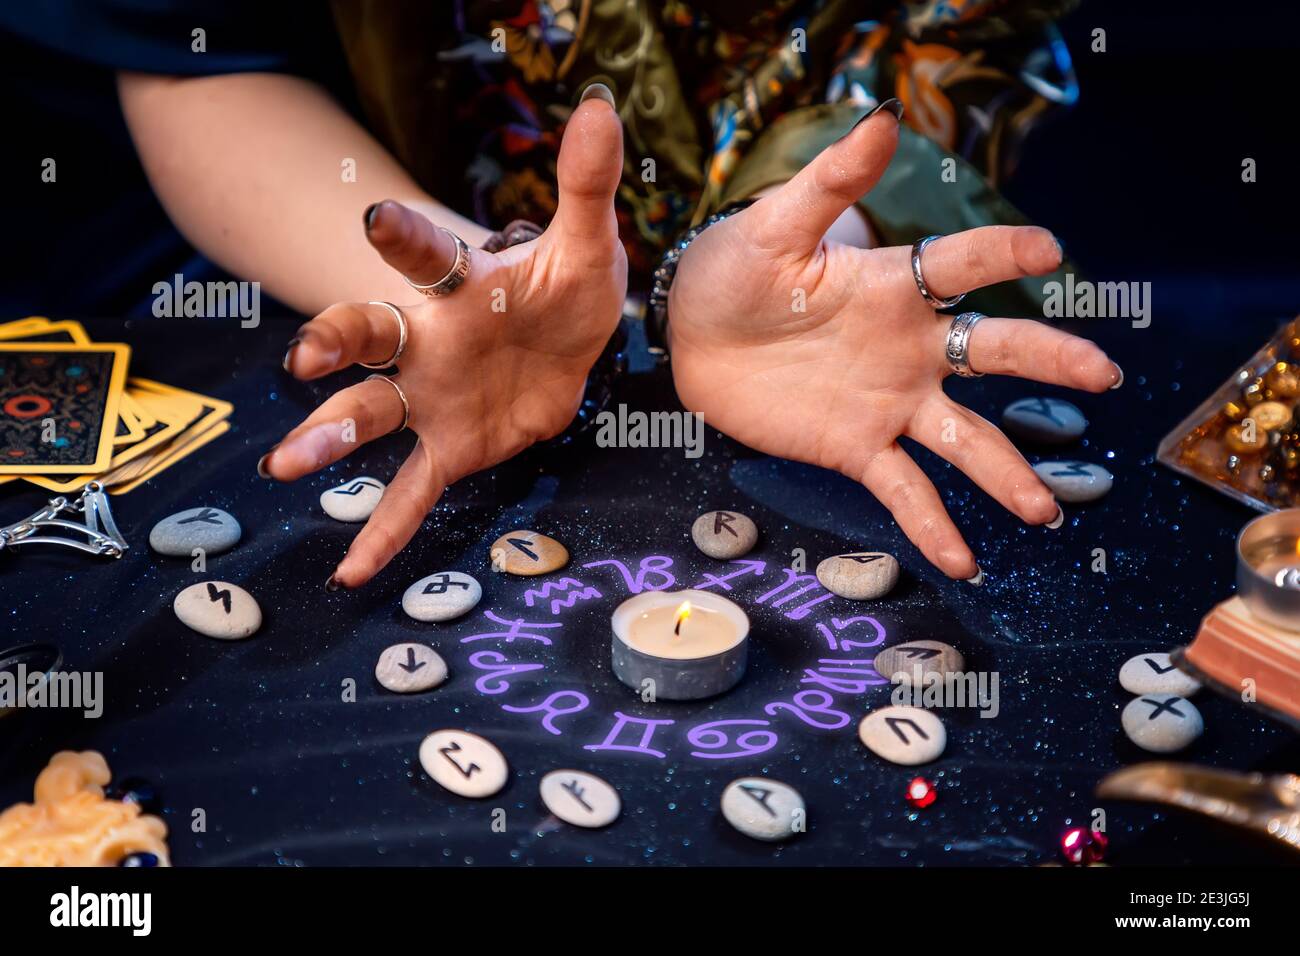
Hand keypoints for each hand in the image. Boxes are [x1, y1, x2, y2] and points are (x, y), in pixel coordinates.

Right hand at [260, 89, 626, 588]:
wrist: (567, 345)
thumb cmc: (566, 290)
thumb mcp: (587, 245)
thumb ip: (585, 185)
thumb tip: (602, 107)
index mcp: (460, 285)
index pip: (427, 254)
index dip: (405, 237)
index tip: (377, 218)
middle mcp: (427, 340)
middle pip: (370, 336)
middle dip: (336, 345)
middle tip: (305, 363)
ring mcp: (431, 398)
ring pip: (372, 415)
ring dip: (334, 437)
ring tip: (289, 464)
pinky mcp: (451, 447)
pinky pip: (412, 492)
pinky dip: (385, 531)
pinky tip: (350, 573)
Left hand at [666, 103, 1120, 580]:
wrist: (692, 338)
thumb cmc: (735, 272)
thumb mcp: (775, 226)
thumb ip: (828, 185)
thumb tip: (878, 120)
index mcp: (893, 285)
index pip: (962, 264)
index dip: (1004, 252)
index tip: (1049, 249)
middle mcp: (908, 347)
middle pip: (993, 352)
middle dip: (1047, 362)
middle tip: (1101, 376)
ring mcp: (889, 403)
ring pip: (964, 439)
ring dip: (1006, 472)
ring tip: (1044, 510)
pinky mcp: (857, 449)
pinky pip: (905, 491)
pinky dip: (933, 527)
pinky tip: (966, 561)